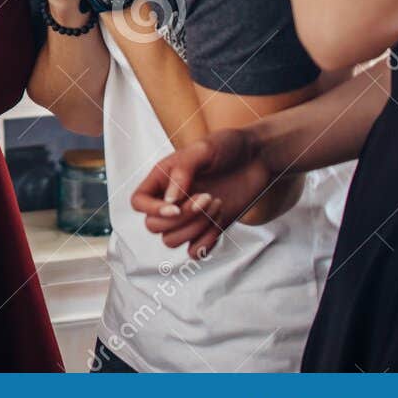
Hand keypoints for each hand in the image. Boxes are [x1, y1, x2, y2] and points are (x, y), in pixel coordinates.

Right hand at [129, 128, 273, 258]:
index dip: (151, 210)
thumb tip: (169, 200)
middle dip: (181, 219)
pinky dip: (205, 242)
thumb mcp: (203, 149)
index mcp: (162, 179)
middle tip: (208, 197)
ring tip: (217, 203)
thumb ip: (182, 172)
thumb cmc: (228, 146)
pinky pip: (194, 251)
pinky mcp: (207, 229)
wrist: (258, 157)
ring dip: (195, 228)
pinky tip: (220, 220)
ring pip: (171, 240)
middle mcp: (171, 200)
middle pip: (153, 226)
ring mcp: (189, 217)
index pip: (139, 202)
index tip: (176, 209)